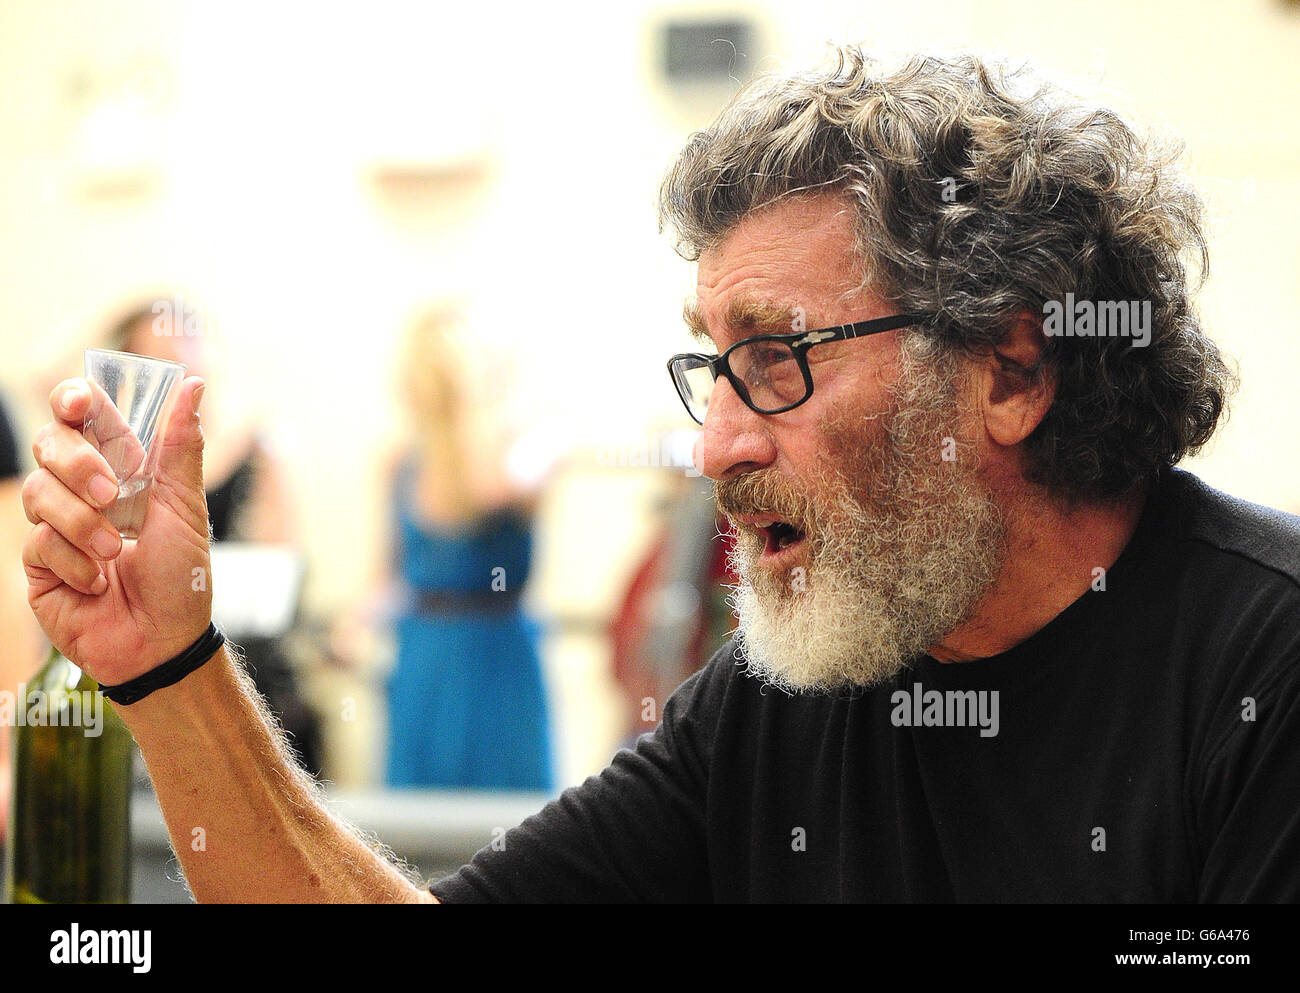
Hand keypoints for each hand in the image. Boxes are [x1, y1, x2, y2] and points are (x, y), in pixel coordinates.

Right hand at [22, 377, 212, 686]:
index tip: (79, 404)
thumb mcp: (186, 507)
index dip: (73, 401)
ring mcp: (57, 527)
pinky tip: (99, 584)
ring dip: (82, 522)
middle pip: (50, 444)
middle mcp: (83, 491)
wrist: (166, 642)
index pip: (82, 418)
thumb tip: (194, 383)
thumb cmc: (182, 576)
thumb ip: (181, 446)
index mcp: (121, 469)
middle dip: (78, 463)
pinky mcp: (39, 566)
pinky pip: (38, 543)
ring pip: (38, 492)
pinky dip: (76, 562)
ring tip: (116, 552)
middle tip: (112, 493)